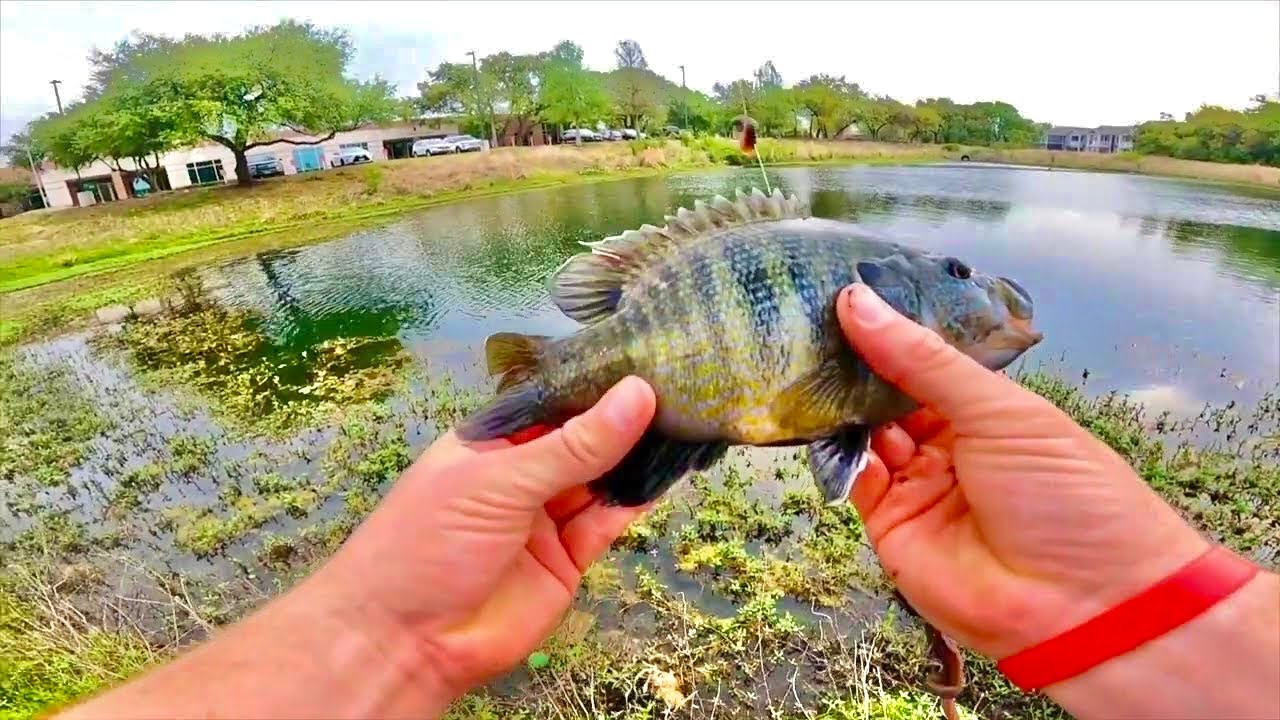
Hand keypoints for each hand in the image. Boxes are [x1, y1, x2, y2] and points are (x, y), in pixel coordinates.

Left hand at [309, 376, 655, 707]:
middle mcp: (522, 474)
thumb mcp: (501, 481)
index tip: (652, 358)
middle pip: (585, 439)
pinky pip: (607, 522)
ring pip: (602, 479)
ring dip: (638, 457)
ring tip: (689, 422)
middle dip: (626, 419)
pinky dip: (635, 501)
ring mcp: (546, 517)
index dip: (599, 384)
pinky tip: (666, 474)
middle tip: (684, 386)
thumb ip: (574, 445)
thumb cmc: (431, 542)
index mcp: (493, 441)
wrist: (407, 642)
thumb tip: (637, 393)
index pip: (556, 402)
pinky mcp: (568, 560)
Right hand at [836, 284, 1208, 658]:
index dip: (883, 329)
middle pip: (883, 394)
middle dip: (850, 364)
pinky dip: (842, 454)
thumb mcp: (1001, 411)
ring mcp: (915, 484)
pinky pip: (854, 480)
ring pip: (862, 433)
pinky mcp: (889, 526)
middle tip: (802, 324)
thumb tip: (857, 302)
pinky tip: (829, 426)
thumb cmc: (1067, 494)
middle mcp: (945, 442)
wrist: (1088, 607)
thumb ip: (922, 361)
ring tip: (805, 365)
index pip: (919, 358)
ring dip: (839, 404)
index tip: (836, 292)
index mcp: (982, 408)